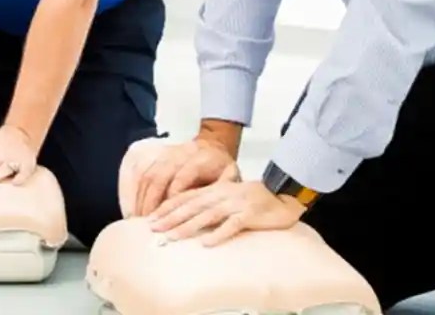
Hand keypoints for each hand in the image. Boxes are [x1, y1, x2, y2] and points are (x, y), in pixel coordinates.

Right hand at [132, 136, 239, 216]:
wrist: (212, 145)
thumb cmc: (221, 168)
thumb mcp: (231, 177)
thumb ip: (223, 191)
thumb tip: (215, 210)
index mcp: (201, 158)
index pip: (182, 176)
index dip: (173, 196)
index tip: (168, 217)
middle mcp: (179, 152)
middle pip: (158, 175)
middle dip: (150, 201)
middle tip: (147, 224)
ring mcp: (164, 151)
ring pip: (145, 172)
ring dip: (137, 196)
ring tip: (134, 217)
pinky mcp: (152, 152)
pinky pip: (135, 167)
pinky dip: (128, 186)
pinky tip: (128, 204)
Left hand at [148, 180, 305, 245]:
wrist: (282, 194)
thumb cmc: (252, 198)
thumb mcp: (227, 194)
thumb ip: (208, 201)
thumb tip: (185, 215)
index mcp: (214, 190)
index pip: (185, 198)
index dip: (167, 207)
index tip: (151, 218)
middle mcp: (221, 195)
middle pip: (191, 207)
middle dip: (170, 218)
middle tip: (153, 229)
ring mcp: (235, 205)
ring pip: (206, 216)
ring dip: (187, 227)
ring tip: (172, 237)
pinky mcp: (249, 215)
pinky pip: (231, 226)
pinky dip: (218, 234)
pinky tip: (206, 243)